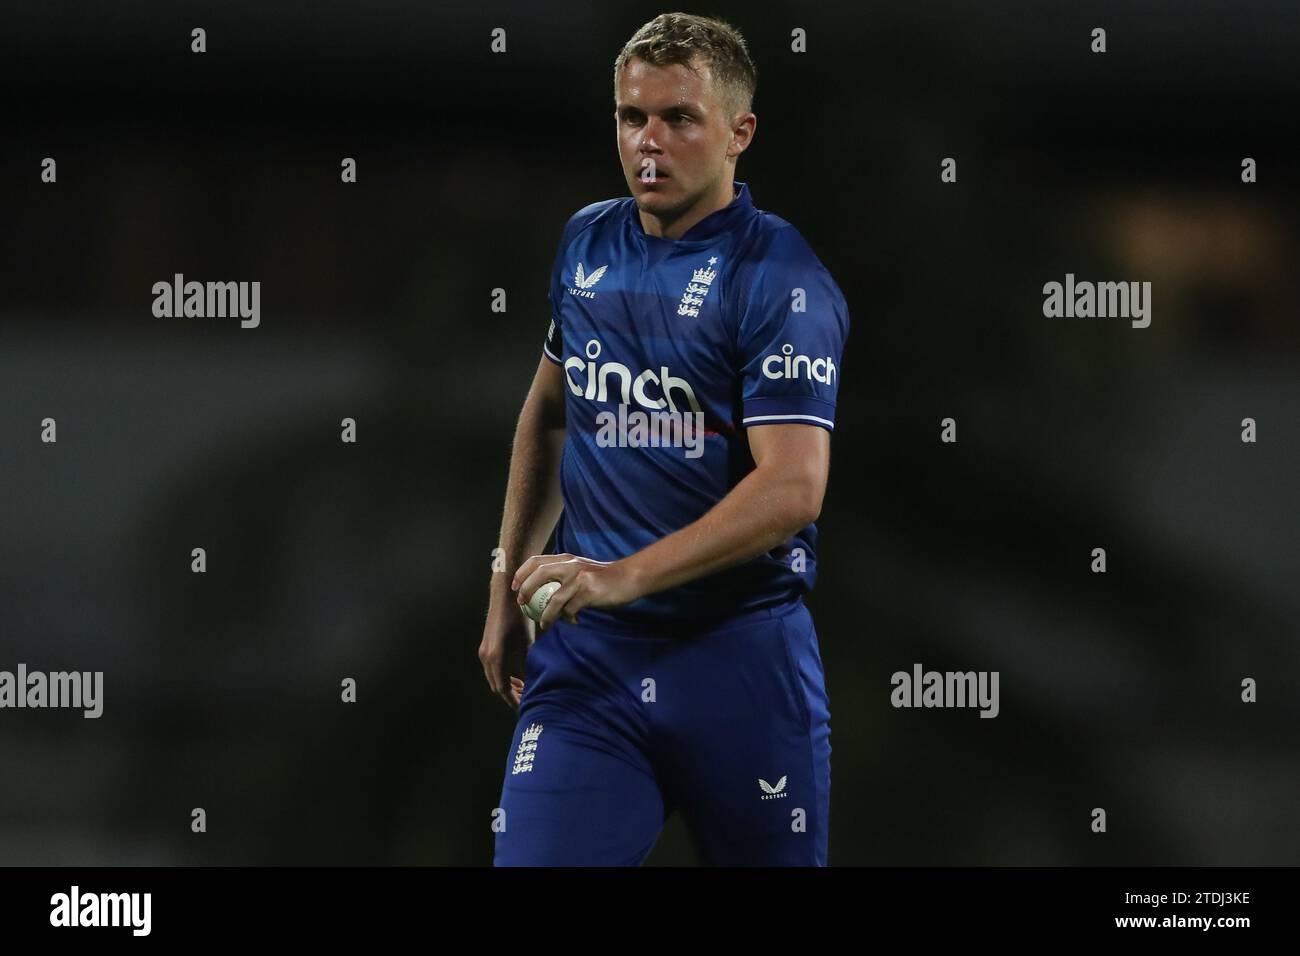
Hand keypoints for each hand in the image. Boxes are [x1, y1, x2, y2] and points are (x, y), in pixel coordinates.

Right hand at [478, 607, 531, 709]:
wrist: (505, 596)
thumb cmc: (518, 616)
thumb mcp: (527, 640)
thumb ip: (529, 661)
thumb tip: (535, 680)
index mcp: (495, 657)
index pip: (503, 688)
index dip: (514, 700)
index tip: (525, 706)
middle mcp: (486, 657)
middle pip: (497, 686)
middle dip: (511, 695)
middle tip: (527, 699)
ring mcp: (484, 652)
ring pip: (494, 679)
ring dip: (507, 686)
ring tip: (523, 689)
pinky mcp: (486, 648)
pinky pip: (493, 670)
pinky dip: (503, 677)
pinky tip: (516, 677)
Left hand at [512, 553, 642, 631]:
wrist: (629, 578)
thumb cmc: (605, 578)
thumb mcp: (583, 571)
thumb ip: (566, 577)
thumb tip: (547, 594)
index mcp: (567, 559)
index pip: (537, 561)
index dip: (521, 573)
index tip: (515, 587)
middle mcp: (570, 565)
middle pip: (539, 574)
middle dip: (525, 589)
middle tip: (521, 603)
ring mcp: (579, 578)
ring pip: (554, 599)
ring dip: (546, 615)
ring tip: (544, 625)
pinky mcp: (588, 592)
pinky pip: (570, 610)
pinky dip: (568, 619)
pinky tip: (573, 622)